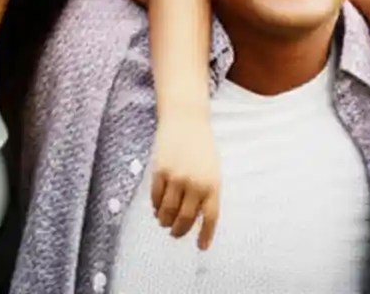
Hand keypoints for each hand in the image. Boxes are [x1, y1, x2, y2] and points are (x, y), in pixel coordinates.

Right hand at [150, 112, 220, 249]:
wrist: (186, 121)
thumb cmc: (202, 147)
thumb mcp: (212, 169)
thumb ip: (206, 192)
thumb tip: (197, 219)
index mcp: (213, 183)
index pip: (210, 217)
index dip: (206, 235)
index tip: (202, 248)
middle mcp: (196, 183)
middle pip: (185, 218)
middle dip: (180, 231)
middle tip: (176, 234)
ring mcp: (177, 178)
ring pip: (167, 212)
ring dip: (165, 221)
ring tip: (165, 223)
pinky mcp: (160, 172)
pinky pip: (156, 199)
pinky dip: (156, 208)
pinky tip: (157, 209)